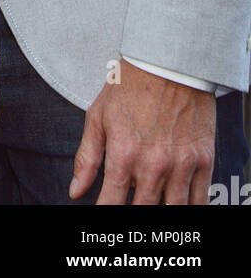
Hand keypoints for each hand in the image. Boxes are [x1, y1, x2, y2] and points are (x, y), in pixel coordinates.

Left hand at [70, 60, 215, 204]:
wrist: (168, 62)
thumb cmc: (130, 86)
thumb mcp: (98, 116)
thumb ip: (87, 158)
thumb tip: (75, 191)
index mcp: (123, 155)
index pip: (111, 204)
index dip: (105, 214)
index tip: (103, 212)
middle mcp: (153, 165)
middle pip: (142, 212)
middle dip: (133, 215)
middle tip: (130, 205)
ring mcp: (181, 165)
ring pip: (172, 211)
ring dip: (160, 212)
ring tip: (152, 204)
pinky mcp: (203, 160)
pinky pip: (200, 201)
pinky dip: (189, 209)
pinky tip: (178, 205)